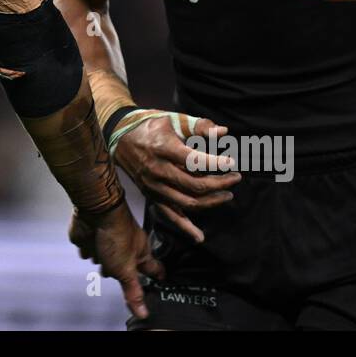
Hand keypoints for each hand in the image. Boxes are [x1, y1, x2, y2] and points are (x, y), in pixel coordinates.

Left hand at [69, 202, 162, 319]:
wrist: (95, 210)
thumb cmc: (116, 236)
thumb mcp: (125, 270)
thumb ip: (133, 291)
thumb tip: (144, 313)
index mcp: (141, 252)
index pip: (154, 268)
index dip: (158, 276)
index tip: (162, 281)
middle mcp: (127, 247)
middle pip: (125, 267)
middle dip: (119, 273)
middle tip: (119, 273)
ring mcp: (109, 241)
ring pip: (105, 260)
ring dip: (100, 260)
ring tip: (101, 255)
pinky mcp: (91, 238)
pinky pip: (88, 250)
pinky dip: (86, 249)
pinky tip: (87, 245)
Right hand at [112, 113, 240, 243]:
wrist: (119, 137)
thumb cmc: (150, 126)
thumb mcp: (173, 119)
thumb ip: (199, 126)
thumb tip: (224, 132)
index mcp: (163, 148)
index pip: (195, 161)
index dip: (216, 164)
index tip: (232, 162)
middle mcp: (158, 170)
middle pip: (195, 185)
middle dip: (220, 183)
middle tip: (236, 177)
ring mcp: (154, 186)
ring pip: (187, 202)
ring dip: (211, 201)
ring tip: (227, 194)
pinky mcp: (151, 196)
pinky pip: (169, 215)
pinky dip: (184, 228)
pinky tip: (199, 237)